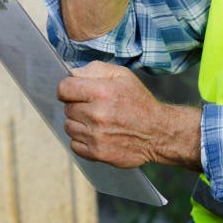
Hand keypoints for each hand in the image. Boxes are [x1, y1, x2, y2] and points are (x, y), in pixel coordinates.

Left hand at [57, 61, 202, 170]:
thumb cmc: (140, 102)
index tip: (74, 91)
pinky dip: (82, 140)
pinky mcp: (97, 153)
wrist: (158, 133)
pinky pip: (74, 145)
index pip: (64, 88)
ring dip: (79, 123)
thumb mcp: (123, 76)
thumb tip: (72, 73)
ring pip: (69, 127)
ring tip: (96, 121)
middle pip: (67, 108)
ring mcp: (96, 136)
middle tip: (93, 107)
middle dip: (77, 106)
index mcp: (102, 91)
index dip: (67, 89)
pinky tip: (96, 135)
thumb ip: (96, 69)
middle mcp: (97, 114)